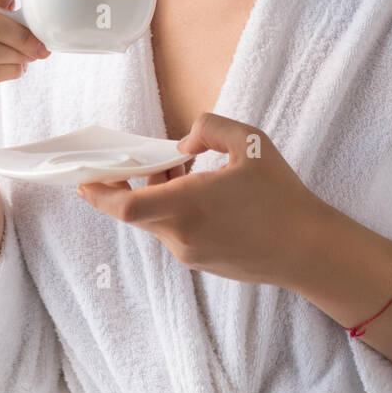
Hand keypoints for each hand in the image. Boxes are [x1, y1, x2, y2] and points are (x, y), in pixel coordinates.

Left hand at [76, 112, 325, 286]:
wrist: (308, 250)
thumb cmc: (281, 195)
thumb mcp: (250, 142)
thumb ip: (209, 129)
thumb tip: (181, 145)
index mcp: (189, 204)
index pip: (126, 206)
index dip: (99, 194)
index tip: (83, 180)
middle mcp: (182, 235)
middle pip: (135, 213)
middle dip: (130, 186)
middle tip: (140, 163)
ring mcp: (191, 254)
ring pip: (156, 223)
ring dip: (157, 198)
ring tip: (183, 171)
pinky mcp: (202, 264)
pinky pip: (175, 234)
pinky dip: (174, 212)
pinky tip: (202, 195)